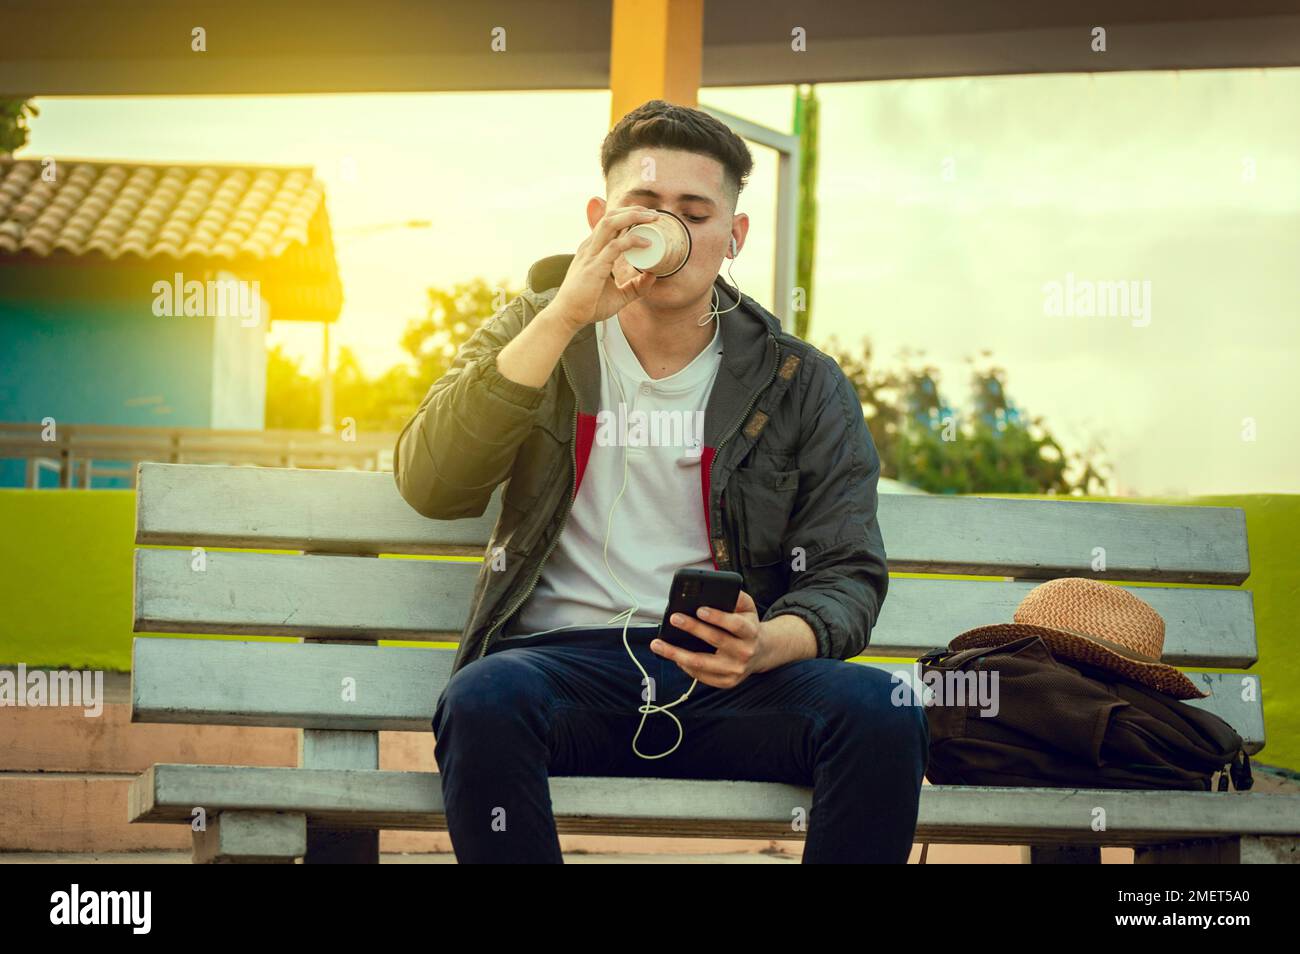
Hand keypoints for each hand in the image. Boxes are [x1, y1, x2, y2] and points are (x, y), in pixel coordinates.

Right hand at [551, 205, 659, 330]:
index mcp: (593, 250)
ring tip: (652, 218)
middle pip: (611, 217)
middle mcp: (590, 247)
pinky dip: (632, 241)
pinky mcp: (594, 266)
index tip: (648, 217)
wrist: (567, 317)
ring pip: (611, 223)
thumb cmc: (588, 305)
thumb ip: (635, 286)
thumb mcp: (619, 295)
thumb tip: (654, 276)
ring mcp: (590, 255)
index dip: (629, 215)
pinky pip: (615, 246)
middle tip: (655, 214)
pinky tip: (647, 243)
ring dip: (633, 217)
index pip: (610, 223)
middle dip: (633, 210)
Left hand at [650, 589, 769, 688]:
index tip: (699, 609)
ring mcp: (735, 670)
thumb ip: (736, 597)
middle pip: (716, 640)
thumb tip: (715, 589)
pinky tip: (672, 655)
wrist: (760, 652)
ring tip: (657, 644)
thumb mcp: (747, 608)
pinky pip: (700, 675)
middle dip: (692, 628)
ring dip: (676, 654)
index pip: (735, 625)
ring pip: (701, 663)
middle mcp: (745, 652)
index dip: (717, 617)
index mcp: (751, 632)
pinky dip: (684, 665)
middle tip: (674, 618)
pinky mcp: (726, 682)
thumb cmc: (747, 626)